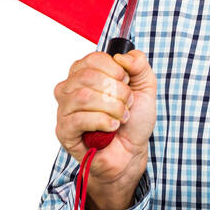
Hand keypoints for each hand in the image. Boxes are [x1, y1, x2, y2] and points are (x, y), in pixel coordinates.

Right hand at [53, 49, 156, 202]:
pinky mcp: (64, 130)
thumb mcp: (145, 87)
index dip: (115, 69)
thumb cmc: (133, 120)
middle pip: (88, 76)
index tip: (126, 81)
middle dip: (116, 91)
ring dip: (111, 107)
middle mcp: (71, 88)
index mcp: (86, 74)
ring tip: (121, 117)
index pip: (92, 59)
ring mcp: (65, 109)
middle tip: (126, 103)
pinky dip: (102, 121)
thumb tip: (122, 56)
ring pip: (83, 96)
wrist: (131, 152)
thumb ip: (139, 64)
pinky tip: (112, 126)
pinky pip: (78, 119)